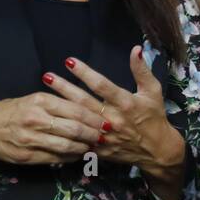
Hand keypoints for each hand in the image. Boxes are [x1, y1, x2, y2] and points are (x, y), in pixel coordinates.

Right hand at [0, 91, 104, 165]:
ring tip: (92, 147)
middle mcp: (37, 119)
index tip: (105, 122)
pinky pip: (56, 159)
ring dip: (84, 148)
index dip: (94, 118)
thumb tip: (84, 112)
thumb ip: (56, 104)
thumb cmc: (10, 111)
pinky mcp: (28, 156)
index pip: (75, 109)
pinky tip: (77, 156)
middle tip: (104, 137)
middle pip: (74, 129)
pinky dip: (70, 158)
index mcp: (40, 101)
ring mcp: (32, 139)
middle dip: (93, 134)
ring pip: (67, 146)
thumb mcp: (32, 100)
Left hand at [42, 49, 184, 175]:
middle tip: (47, 76)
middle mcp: (112, 119)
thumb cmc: (154, 116)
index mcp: (125, 103)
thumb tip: (135, 48)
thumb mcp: (153, 91)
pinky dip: (65, 130)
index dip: (84, 73)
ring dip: (60, 106)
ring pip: (78, 119)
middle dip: (64, 88)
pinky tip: (51, 122)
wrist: (157, 151)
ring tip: (43, 94)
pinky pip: (79, 139)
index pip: (101, 85)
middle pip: (83, 101)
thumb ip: (142, 70)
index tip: (69, 61)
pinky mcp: (99, 148)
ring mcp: (104, 135)